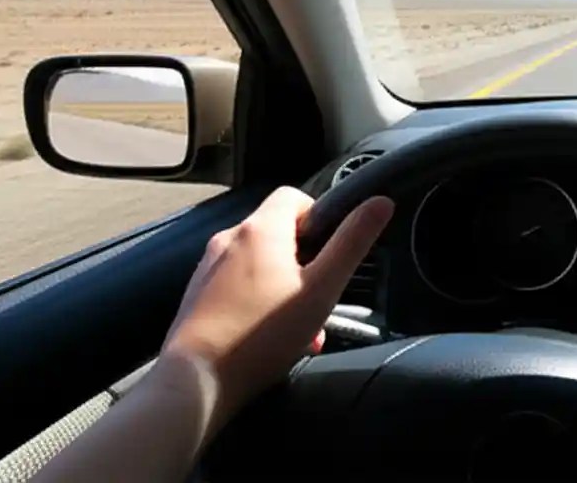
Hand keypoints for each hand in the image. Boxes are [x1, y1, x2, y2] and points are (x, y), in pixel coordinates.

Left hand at [160, 187, 393, 421]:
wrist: (196, 380)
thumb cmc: (263, 335)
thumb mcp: (322, 289)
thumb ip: (352, 243)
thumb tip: (381, 202)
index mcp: (261, 229)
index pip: (295, 196)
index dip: (320, 218)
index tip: (331, 254)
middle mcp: (229, 238)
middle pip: (279, 234)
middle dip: (306, 264)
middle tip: (319, 301)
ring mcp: (208, 266)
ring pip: (260, 264)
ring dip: (285, 288)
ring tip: (298, 329)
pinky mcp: (196, 294)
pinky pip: (237, 285)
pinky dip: (259, 302)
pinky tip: (269, 338)